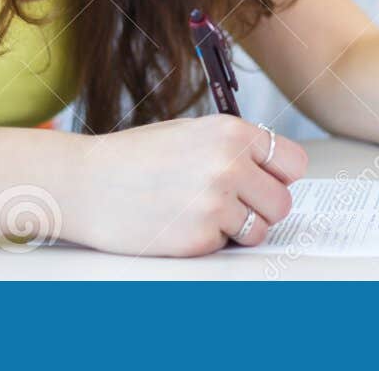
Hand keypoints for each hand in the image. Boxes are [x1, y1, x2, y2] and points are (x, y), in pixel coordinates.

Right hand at [60, 115, 307, 255]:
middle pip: (283, 202)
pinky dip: (209, 241)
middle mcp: (230, 166)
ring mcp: (215, 204)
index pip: (294, 163)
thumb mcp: (194, 132)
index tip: (263, 181)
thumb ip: (237, 147)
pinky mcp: (199, 239)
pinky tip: (180, 224)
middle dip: (261, 207)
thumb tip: (275, 169)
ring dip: (239, 228)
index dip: (278, 176)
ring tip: (202, 213)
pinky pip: (226, 246)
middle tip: (231, 204)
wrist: (85, 183)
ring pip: (260, 229)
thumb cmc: (136, 157)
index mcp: (232, 133)